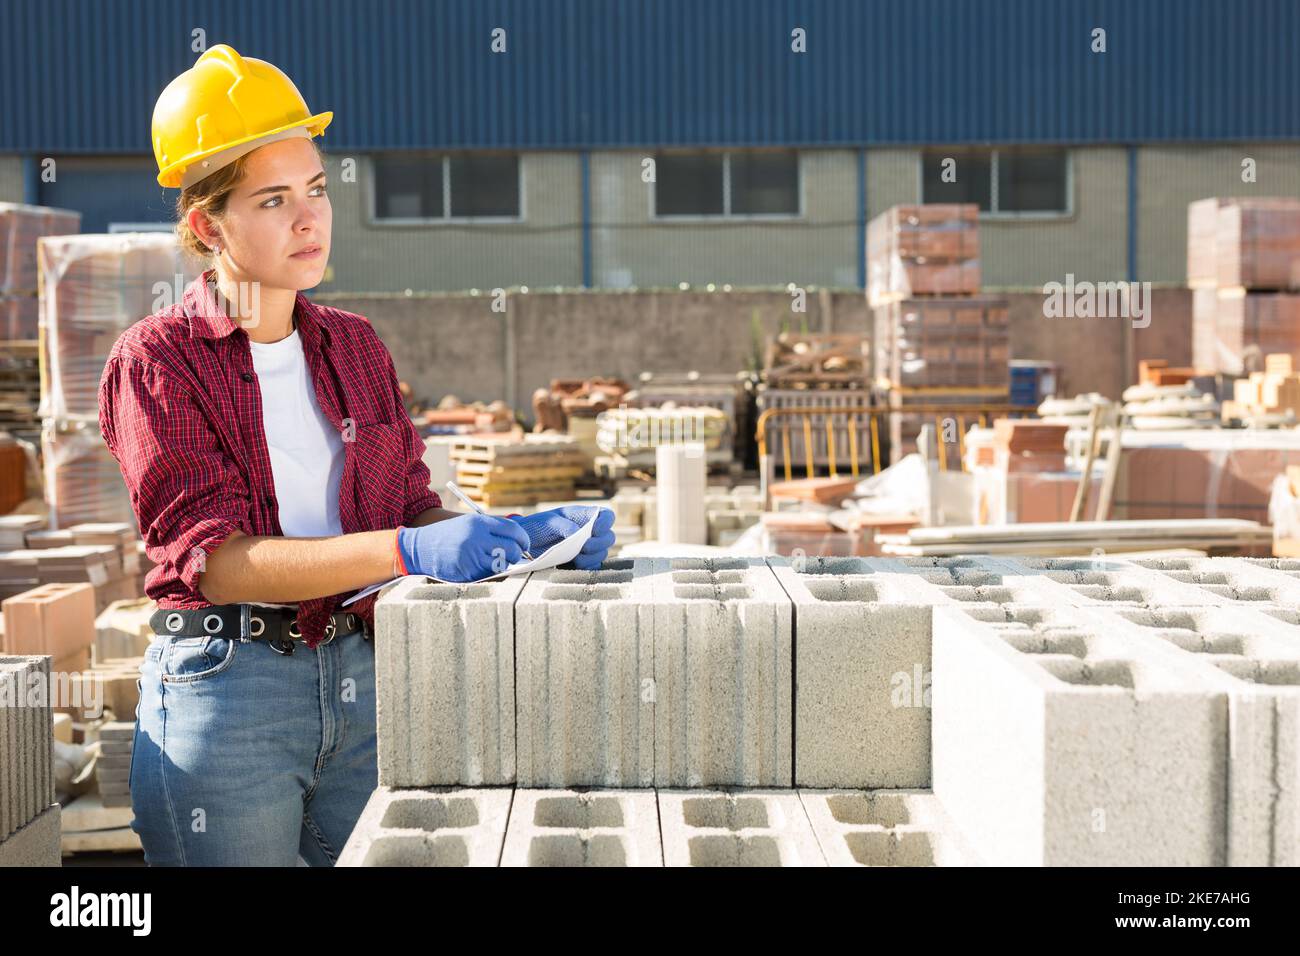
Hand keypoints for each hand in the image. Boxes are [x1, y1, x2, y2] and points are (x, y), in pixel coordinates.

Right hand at [396, 513, 529, 581]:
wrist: (420, 548)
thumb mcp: (468, 524)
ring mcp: (471, 556)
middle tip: (516, 555)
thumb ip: (491, 529)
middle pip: (512, 548)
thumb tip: (518, 539)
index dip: (523, 538)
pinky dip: (490, 571)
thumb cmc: (448, 535)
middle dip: (518, 553)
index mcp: (478, 523)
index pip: (512, 530)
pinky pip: (489, 574)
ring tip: (496, 560)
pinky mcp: (467, 572)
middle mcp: (476, 538)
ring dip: (504, 563)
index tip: (524, 544)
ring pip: (503, 563)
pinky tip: (481, 566)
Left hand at [509, 505, 615, 570]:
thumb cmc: (538, 527)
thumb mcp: (549, 521)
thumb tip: (577, 534)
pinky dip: (587, 568)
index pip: (607, 516)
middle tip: (583, 548)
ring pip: (602, 554)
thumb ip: (564, 525)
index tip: (595, 530)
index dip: (606, 523)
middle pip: (609, 537)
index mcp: (585, 516)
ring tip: (575, 559)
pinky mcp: (582, 563)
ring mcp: (587, 548)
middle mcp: (590, 532)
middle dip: (598, 543)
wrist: (526, 545)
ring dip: (591, 557)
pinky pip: (593, 567)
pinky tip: (574, 566)